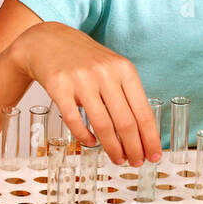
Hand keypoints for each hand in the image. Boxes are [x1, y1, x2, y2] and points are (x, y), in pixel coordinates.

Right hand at [10, 22, 162, 166]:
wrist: (48, 41)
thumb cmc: (84, 59)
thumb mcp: (112, 67)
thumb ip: (127, 93)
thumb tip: (142, 131)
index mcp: (124, 70)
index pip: (143, 112)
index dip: (150, 138)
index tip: (153, 155)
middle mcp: (105, 74)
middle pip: (126, 122)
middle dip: (134, 148)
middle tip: (136, 162)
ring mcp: (81, 81)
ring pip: (103, 125)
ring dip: (112, 148)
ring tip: (117, 159)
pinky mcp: (59, 87)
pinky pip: (75, 121)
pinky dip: (85, 137)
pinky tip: (91, 143)